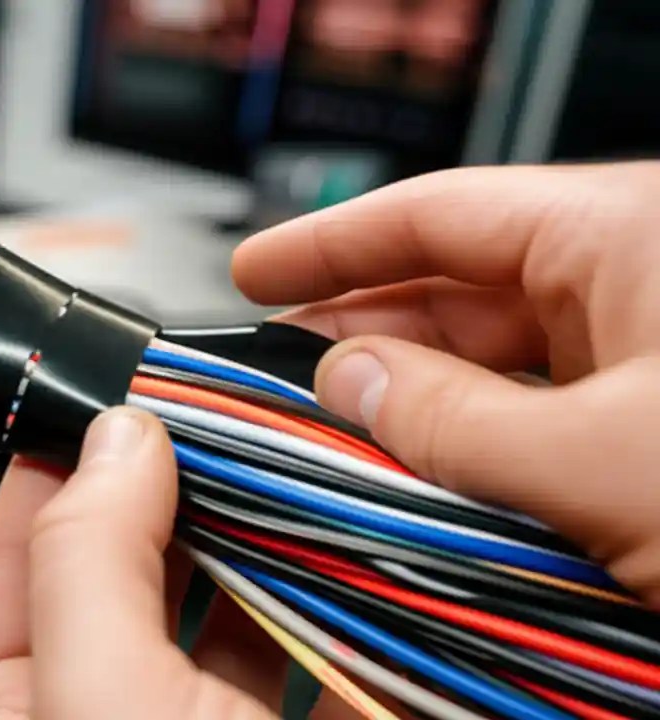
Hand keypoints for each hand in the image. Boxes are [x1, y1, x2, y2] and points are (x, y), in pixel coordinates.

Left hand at [0, 407, 366, 718]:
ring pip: (234, 612)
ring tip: (302, 468)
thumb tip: (116, 439)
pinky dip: (355, 605)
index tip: (107, 397)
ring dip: (272, 540)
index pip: (13, 566)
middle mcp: (114, 715)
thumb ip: (91, 564)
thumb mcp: (104, 702)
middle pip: (134, 574)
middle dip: (180, 491)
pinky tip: (376, 557)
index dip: (54, 469)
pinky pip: (328, 658)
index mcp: (20, 715)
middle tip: (221, 418)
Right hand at [234, 162, 659, 603]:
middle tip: (273, 374)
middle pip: (459, 289)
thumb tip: (349, 383)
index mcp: (631, 236)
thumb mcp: (596, 460)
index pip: (442, 212)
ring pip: (494, 364)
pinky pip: (536, 418)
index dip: (331, 243)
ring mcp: (650, 357)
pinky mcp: (651, 426)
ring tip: (331, 438)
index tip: (255, 271)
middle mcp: (637, 281)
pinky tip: (415, 478)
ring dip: (411, 404)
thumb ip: (452, 420)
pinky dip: (470, 446)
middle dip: (361, 334)